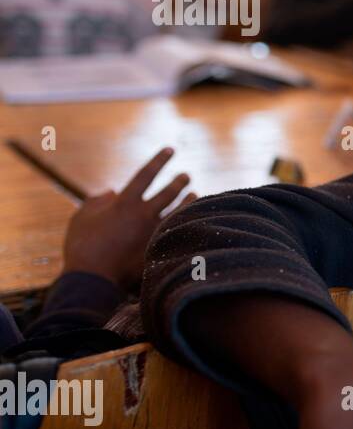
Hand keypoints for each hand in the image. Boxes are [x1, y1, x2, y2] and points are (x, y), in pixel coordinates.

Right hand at [62, 147, 193, 291]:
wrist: (92, 278)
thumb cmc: (82, 246)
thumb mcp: (81, 218)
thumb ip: (96, 201)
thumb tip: (111, 191)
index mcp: (125, 203)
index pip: (146, 174)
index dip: (159, 161)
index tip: (170, 149)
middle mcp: (144, 215)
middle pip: (169, 192)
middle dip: (179, 182)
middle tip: (186, 176)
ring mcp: (155, 233)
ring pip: (180, 212)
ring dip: (189, 201)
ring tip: (195, 194)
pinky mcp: (160, 250)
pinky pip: (179, 233)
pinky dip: (188, 224)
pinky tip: (194, 221)